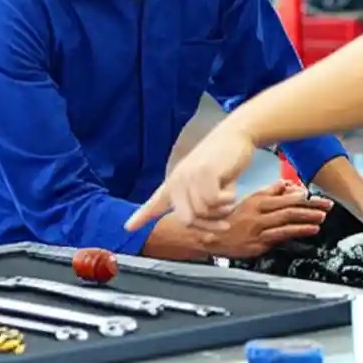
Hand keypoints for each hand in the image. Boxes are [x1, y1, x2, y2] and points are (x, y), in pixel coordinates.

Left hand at [125, 122, 255, 231]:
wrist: (236, 135)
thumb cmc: (224, 164)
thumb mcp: (208, 186)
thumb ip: (201, 205)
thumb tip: (200, 226)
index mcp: (174, 184)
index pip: (155, 203)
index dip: (141, 216)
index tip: (127, 227)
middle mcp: (177, 181)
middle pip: (186, 220)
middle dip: (207, 225)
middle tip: (224, 223)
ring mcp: (189, 176)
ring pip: (202, 212)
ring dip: (221, 211)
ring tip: (229, 198)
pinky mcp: (204, 173)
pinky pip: (214, 201)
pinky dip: (228, 200)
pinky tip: (231, 188)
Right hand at [202, 180, 332, 258]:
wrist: (210, 236)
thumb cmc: (228, 218)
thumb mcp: (248, 200)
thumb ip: (268, 193)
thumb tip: (285, 185)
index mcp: (255, 200)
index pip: (282, 196)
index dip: (299, 195)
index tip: (311, 195)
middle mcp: (258, 213)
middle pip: (288, 208)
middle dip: (310, 206)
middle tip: (325, 205)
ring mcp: (259, 229)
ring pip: (286, 221)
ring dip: (306, 218)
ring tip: (321, 216)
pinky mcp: (259, 243)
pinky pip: (281, 236)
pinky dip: (297, 231)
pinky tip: (310, 230)